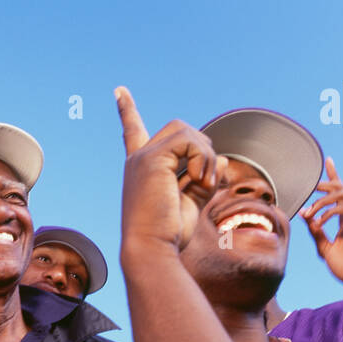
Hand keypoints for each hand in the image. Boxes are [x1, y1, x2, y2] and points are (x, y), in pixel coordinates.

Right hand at [115, 86, 223, 255]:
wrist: (152, 249)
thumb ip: (205, 178)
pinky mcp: (152, 159)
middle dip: (203, 150)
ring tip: (204, 183)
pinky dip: (202, 160)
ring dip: (206, 157)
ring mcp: (143, 157)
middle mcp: (138, 159)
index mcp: (142, 169)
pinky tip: (199, 180)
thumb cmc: (169, 234)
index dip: (126, 111)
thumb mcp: (191, 203)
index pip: (133, 132)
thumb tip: (223, 158)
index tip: (119, 91)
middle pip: (180, 129)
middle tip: (207, 181)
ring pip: (187, 131)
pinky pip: (189, 141)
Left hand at [300, 158, 342, 290]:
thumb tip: (304, 215)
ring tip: (309, 213)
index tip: (328, 160)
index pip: (340, 192)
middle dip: (322, 186)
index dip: (334, 175)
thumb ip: (316, 232)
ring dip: (322, 201)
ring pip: (342, 195)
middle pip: (339, 188)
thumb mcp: (325, 248)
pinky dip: (330, 212)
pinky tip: (319, 221)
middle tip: (307, 189)